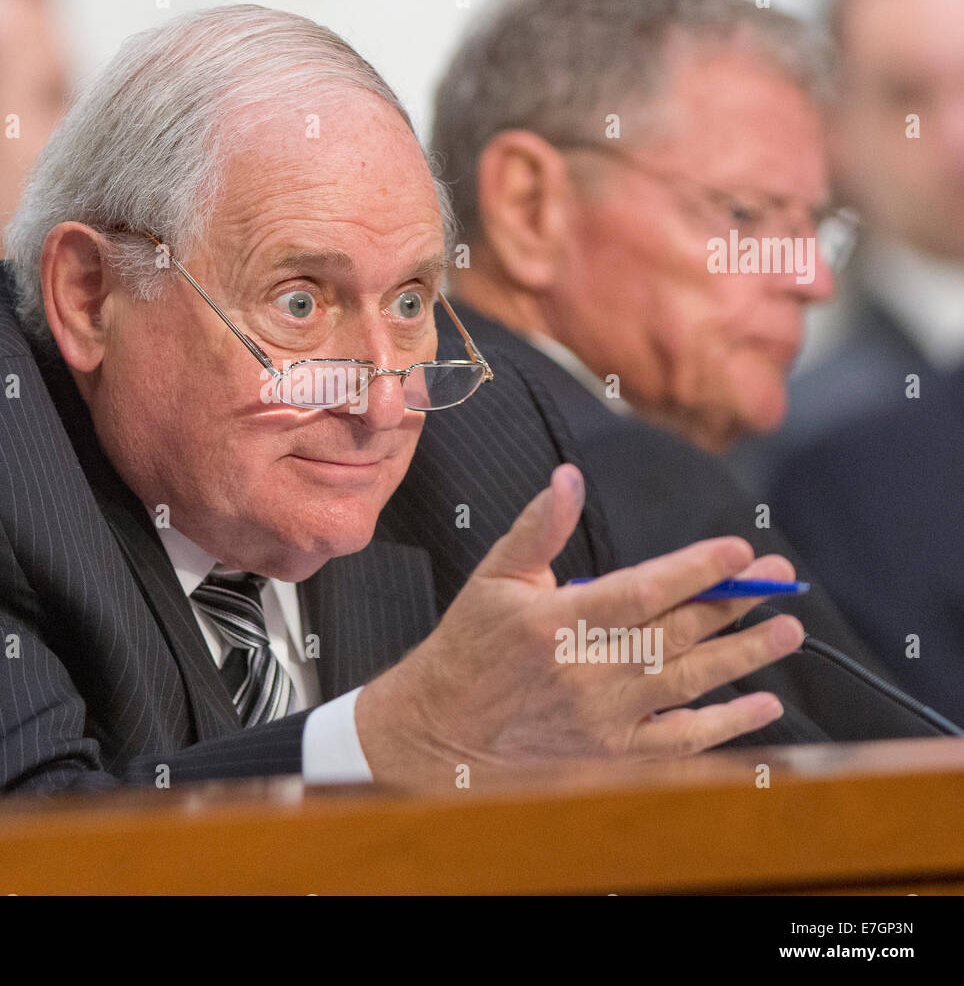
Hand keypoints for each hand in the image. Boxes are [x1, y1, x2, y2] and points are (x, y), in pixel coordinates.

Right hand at [356, 464, 804, 785]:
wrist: (441, 730)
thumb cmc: (470, 646)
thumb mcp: (495, 576)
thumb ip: (540, 527)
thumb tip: (568, 478)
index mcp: (557, 620)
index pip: (643, 589)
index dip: (697, 569)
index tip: (739, 551)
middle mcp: (585, 670)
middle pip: (678, 632)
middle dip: (734, 603)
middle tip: (778, 579)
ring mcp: (603, 716)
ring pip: (690, 681)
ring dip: (744, 655)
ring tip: (788, 630)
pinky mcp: (611, 752)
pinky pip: (681, 740)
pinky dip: (727, 724)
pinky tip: (764, 703)